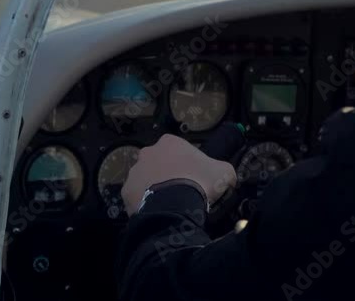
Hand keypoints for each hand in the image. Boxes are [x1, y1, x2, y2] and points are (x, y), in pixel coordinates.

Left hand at [122, 134, 236, 214]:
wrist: (175, 205)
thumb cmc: (199, 181)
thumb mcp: (224, 172)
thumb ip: (225, 170)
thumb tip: (228, 177)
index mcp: (170, 142)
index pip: (179, 150)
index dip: (188, 165)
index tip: (195, 178)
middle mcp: (148, 152)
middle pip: (160, 163)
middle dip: (168, 175)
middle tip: (182, 191)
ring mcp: (134, 172)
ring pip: (146, 180)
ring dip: (155, 188)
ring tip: (169, 204)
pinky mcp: (126, 191)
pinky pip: (137, 197)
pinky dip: (145, 203)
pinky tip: (157, 211)